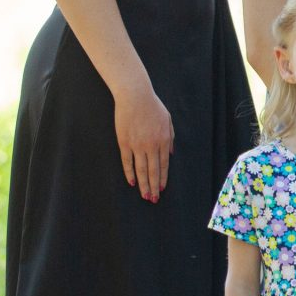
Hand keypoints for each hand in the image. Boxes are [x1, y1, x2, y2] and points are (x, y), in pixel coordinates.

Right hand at [113, 85, 174, 201]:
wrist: (135, 97)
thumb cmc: (153, 106)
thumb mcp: (168, 120)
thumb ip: (171, 137)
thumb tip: (171, 154)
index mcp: (164, 139)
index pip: (164, 164)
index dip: (163, 178)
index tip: (162, 189)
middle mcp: (152, 145)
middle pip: (153, 171)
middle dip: (154, 186)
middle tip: (153, 199)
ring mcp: (137, 145)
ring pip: (141, 170)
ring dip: (143, 184)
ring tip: (144, 195)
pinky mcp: (124, 143)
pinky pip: (127, 162)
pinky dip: (130, 173)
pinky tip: (132, 182)